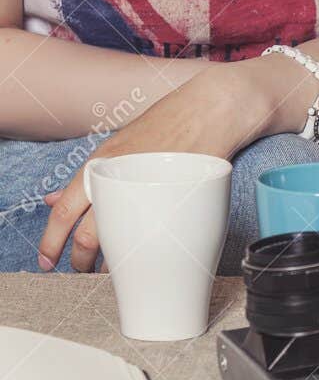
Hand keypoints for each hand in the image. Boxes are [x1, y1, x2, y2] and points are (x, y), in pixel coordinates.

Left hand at [37, 60, 292, 273]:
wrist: (211, 109)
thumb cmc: (167, 124)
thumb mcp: (119, 146)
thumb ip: (89, 178)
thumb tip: (55, 200)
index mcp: (101, 164)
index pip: (65, 211)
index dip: (51, 242)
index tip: (46, 260)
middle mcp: (120, 180)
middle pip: (89, 236)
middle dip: (81, 262)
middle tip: (82, 271)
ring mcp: (149, 192)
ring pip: (121, 242)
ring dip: (112, 263)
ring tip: (112, 270)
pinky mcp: (177, 201)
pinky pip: (154, 237)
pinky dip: (145, 253)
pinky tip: (144, 257)